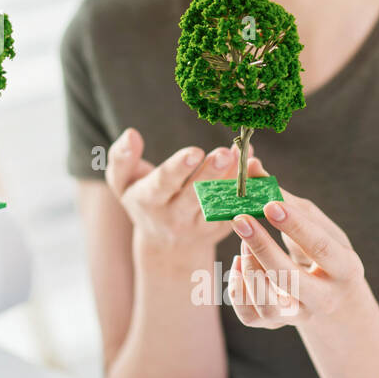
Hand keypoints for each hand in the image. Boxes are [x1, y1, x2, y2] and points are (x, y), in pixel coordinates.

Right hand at [106, 127, 264, 259]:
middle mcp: (175, 216)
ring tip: (247, 158)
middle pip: (194, 194)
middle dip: (210, 173)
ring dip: (234, 182)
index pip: (163, 183)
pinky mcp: (221, 230)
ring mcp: (200, 226)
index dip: (178, 168)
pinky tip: (257, 169)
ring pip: (219, 203)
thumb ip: (121, 158)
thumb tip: (131, 134)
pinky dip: (248, 192)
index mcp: (149, 201)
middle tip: (225, 153)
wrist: (166, 244)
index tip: (194, 151)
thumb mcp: (122, 183)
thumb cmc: (143, 200)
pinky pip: (236, 211)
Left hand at [226, 188, 366, 327]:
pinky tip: (239, 264)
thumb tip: (251, 165)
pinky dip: (238, 290)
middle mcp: (324, 298)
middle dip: (263, 248)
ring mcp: (299, 316)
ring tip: (245, 241)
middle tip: (240, 219)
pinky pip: (250, 316)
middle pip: (290, 279)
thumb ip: (286, 199)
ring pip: (268, 303)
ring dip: (249, 267)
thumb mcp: (318, 226)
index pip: (321, 247)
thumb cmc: (324, 252)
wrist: (334, 301)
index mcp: (345, 269)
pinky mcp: (276, 325)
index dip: (296, 226)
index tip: (269, 202)